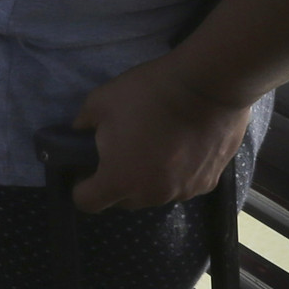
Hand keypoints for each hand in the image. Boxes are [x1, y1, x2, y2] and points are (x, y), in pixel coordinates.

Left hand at [68, 53, 253, 211]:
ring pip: (154, 194)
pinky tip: (179, 147)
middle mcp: (151, 195)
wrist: (208, 86)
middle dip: (115, 183)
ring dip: (146, 179)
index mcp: (119, 180)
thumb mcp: (100, 102)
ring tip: (151, 147)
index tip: (84, 171)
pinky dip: (174, 174)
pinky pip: (181, 186)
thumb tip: (80, 132)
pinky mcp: (209, 183)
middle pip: (123, 201)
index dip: (80, 188)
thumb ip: (84, 124)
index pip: (88, 202)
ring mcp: (184, 192)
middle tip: (118, 153)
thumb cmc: (147, 94)